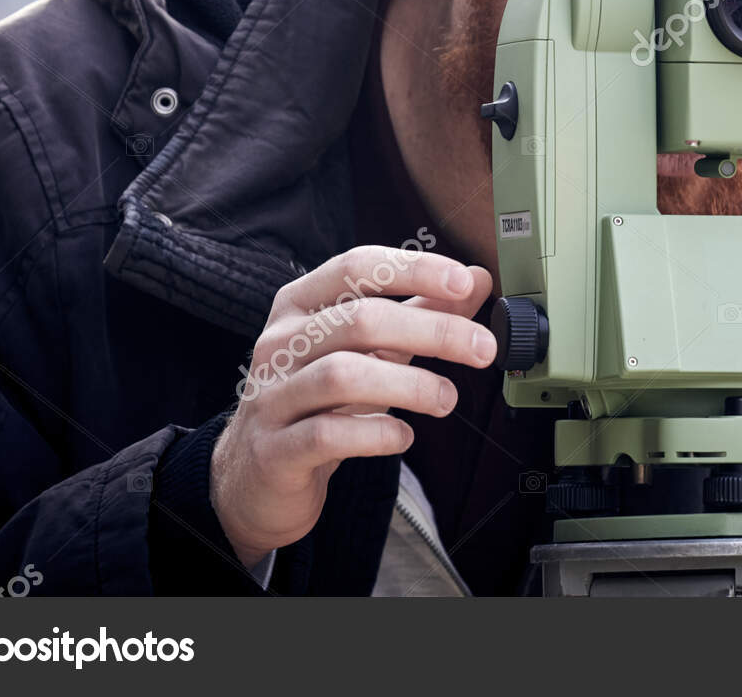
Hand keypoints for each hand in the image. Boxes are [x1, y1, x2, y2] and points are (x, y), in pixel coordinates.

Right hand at [211, 246, 493, 569]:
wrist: (258, 473)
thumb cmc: (319, 400)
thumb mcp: (370, 349)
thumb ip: (421, 312)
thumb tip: (477, 280)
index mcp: (299, 303)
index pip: (357, 267)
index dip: (415, 270)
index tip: (467, 283)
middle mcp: (279, 342)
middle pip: (359, 319)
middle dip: (433, 331)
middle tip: (483, 349)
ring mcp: (271, 396)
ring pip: (342, 375)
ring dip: (410, 384)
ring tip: (447, 398)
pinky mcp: (274, 450)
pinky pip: (328, 434)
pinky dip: (377, 434)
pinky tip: (404, 437)